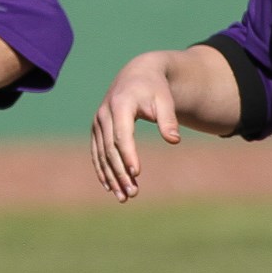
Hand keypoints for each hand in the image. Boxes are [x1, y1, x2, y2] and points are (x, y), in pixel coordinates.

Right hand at [91, 52, 184, 202]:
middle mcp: (104, 114)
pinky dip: (102, 170)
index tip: (137, 173)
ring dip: (111, 176)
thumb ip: (168, 119)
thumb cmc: (155, 89)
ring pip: (101, 154)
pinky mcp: (97, 130)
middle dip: (120, 172)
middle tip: (133, 193)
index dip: (128, 154)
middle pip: (110, 148)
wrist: (137, 76)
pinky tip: (110, 186)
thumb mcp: (166, 100)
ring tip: (124, 197)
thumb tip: (174, 141)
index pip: (122, 134)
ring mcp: (98, 123)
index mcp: (120, 105)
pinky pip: (97, 153)